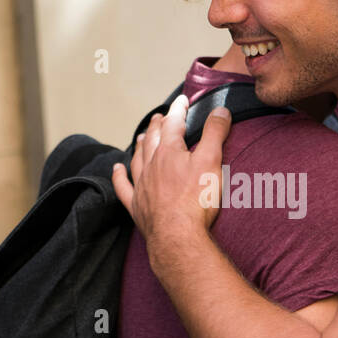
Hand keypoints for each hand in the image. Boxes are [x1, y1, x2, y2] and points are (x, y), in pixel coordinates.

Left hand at [111, 95, 232, 263]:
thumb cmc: (196, 201)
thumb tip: (220, 110)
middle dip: (157, 125)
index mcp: (169, 152)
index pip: (173, 123)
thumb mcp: (212, 162)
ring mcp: (142, 186)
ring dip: (139, 145)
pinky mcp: (137, 206)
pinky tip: (117, 169)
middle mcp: (151, 166)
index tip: (182, 100)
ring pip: (137, 159)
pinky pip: (124, 187)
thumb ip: (215, 134)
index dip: (179, 109)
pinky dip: (119, 176)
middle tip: (160, 116)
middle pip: (152, 139)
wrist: (177, 237)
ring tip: (141, 136)